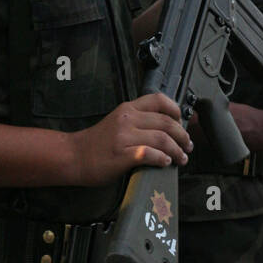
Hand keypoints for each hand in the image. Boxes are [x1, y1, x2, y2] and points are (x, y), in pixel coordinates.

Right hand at [70, 93, 191, 186]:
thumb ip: (138, 121)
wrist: (74, 155)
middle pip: (166, 122)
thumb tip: (165, 128)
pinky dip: (161, 158)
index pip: (159, 100)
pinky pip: (148, 154)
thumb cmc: (97, 142)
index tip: (183, 122)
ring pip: (161, 138)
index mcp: (127, 108)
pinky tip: (165, 162)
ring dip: (177, 150)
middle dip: (182, 136)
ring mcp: (124, 136)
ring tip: (181, 158)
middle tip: (187, 146)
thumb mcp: (117, 121)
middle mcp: (127, 119)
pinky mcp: (121, 155)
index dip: (176, 110)